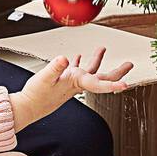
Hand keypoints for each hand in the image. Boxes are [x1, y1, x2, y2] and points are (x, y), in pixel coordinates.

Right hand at [10, 45, 133, 129]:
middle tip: (129, 65)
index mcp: (76, 83)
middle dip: (117, 72)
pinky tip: (78, 57)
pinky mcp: (64, 81)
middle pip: (102, 78)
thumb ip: (55, 68)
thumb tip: (64, 59)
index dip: (114, 84)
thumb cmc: (36, 96)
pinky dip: (80, 63)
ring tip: (102, 48)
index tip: (126, 84)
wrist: (27, 107)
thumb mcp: (44, 79)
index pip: (99, 83)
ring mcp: (72, 83)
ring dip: (98, 60)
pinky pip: (77, 71)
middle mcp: (77, 84)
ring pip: (90, 72)